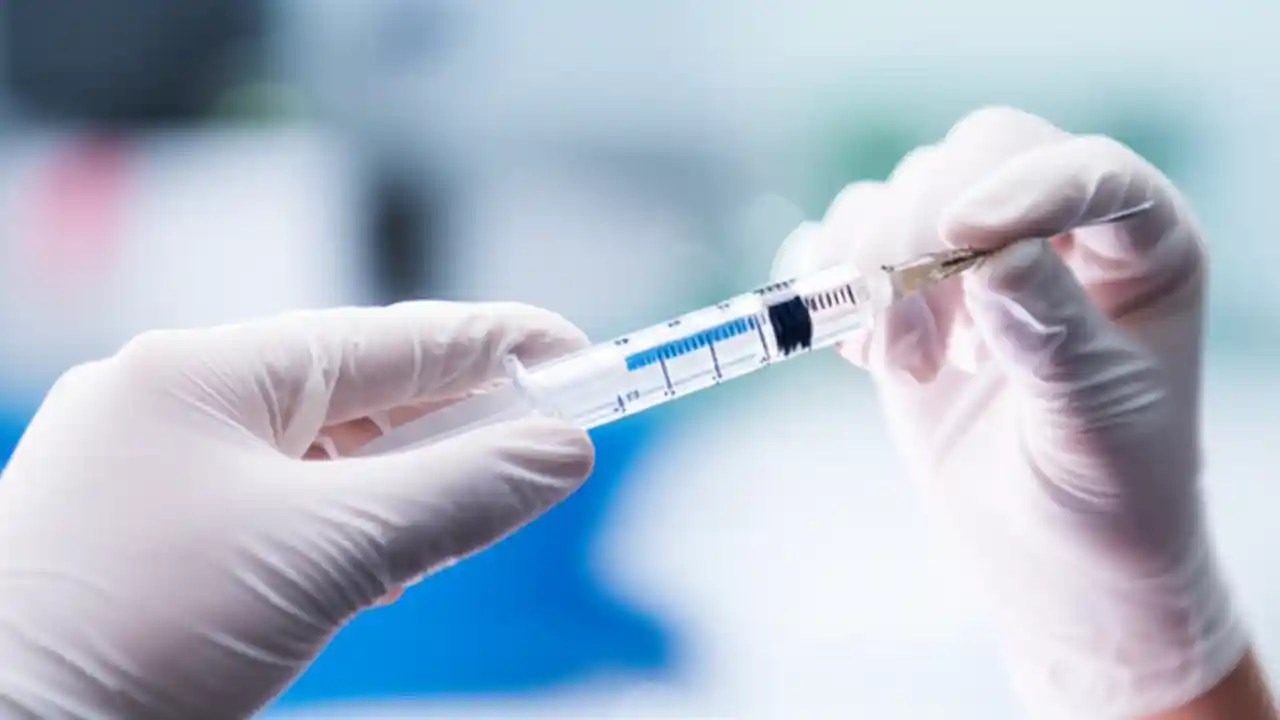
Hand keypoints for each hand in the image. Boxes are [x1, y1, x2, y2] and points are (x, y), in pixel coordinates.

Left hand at [0, 302, 593, 718]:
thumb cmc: (138, 638)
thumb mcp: (330, 555)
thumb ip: (463, 493)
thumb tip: (564, 454)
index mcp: (206, 371)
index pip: (392, 340)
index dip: (498, 345)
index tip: (581, 354)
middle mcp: (172, 399)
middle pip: (358, 393)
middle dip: (455, 422)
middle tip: (545, 442)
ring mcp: (149, 462)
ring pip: (318, 451)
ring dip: (400, 480)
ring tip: (461, 513)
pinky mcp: (143, 527)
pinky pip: (273, 500)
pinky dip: (341, 521)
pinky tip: (374, 558)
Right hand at [783, 108, 1248, 716]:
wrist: (1051, 561)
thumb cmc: (1106, 496)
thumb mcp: (1094, 422)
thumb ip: (1051, 334)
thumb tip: (993, 256)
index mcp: (1142, 250)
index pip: (1090, 173)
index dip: (1024, 188)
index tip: (960, 238)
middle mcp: (1060, 233)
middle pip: (978, 155)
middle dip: (924, 222)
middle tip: (900, 303)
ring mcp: (977, 258)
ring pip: (903, 194)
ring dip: (877, 268)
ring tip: (905, 362)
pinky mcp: (908, 294)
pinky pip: (847, 241)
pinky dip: (831, 285)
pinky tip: (865, 353)